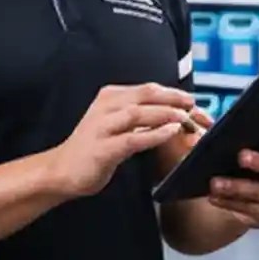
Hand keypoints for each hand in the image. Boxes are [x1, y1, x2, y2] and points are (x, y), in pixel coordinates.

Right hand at [51, 83, 195, 197]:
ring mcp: (102, 127)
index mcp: (110, 97)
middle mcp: (105, 106)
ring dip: (166, 113)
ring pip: (139, 112)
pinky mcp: (102, 148)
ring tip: (186, 118)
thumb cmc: (93, 148)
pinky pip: (132, 138)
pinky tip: (170, 132)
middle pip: (146, 94)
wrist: (62, 170)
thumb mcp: (117, 125)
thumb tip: (174, 114)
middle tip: (196, 107)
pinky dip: (154, 133)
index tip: (195, 103)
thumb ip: (140, 117)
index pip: (148, 89)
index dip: (175, 94)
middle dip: (175, 99)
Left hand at [208, 131, 258, 228]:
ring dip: (241, 188)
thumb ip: (226, 131)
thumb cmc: (241, 156)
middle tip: (241, 156)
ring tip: (215, 183)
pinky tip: (214, 197)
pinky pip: (256, 211)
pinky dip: (233, 204)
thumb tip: (201, 119)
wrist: (239, 189)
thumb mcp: (236, 142)